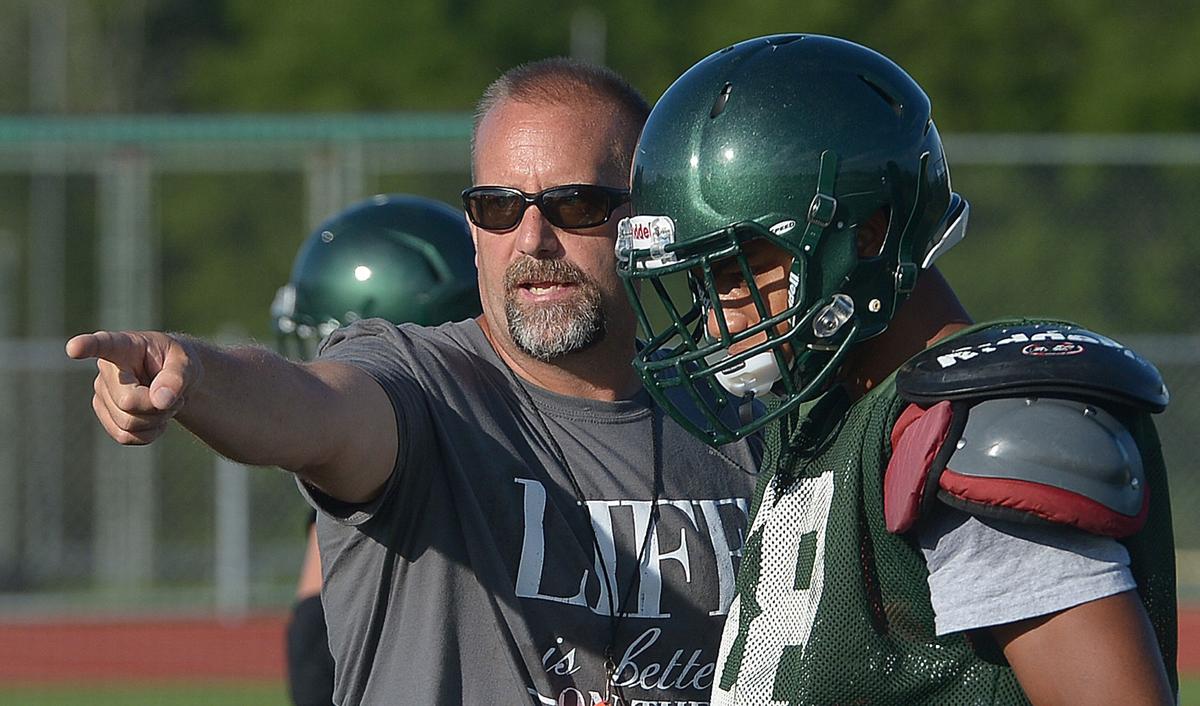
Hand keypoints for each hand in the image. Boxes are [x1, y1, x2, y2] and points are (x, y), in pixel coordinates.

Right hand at [65, 331, 201, 444]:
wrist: (174, 382)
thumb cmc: (177, 364)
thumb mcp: (186, 364)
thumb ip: (176, 378)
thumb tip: (159, 401)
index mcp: (124, 346)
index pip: (103, 344)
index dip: (86, 346)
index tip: (74, 348)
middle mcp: (106, 369)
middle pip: (128, 402)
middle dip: (158, 406)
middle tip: (173, 394)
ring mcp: (101, 394)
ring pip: (127, 424)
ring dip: (156, 420)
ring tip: (164, 402)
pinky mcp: (105, 415)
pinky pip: (125, 437)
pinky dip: (149, 434)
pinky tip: (155, 418)